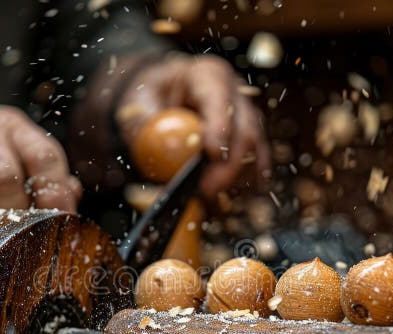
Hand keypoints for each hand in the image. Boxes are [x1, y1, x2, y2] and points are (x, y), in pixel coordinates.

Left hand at [115, 54, 269, 197]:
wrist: (160, 101)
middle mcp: (235, 95)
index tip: (212, 154)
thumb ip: (144, 126)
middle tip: (208, 191)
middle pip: (246, 129)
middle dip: (230, 165)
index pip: (220, 99)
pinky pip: (256, 166)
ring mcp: (247, 118)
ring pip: (256, 151)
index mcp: (207, 76)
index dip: (220, 127)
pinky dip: (243, 186)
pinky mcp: (250, 142)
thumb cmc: (149, 101)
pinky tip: (225, 198)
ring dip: (238, 179)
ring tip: (211, 198)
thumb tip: (156, 148)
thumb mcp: (136, 107)